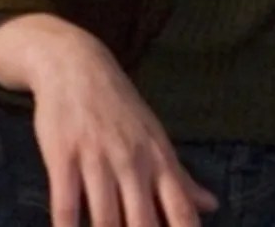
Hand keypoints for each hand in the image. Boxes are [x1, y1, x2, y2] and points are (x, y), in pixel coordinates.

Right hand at [0, 14, 218, 226]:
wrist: (74, 64)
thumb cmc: (119, 105)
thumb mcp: (155, 137)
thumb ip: (180, 177)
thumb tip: (212, 206)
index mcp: (159, 161)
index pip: (181, 212)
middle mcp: (132, 163)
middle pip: (143, 224)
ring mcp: (97, 159)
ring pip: (105, 220)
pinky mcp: (63, 156)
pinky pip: (65, 204)